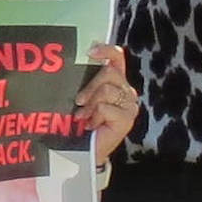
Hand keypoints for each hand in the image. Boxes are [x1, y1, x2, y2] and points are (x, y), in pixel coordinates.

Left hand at [75, 42, 138, 166]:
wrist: (87, 150)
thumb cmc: (82, 122)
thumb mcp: (83, 98)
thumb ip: (85, 82)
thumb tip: (72, 63)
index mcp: (116, 81)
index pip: (118, 58)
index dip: (107, 50)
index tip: (90, 51)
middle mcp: (126, 90)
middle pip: (109, 72)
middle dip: (90, 86)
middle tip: (78, 101)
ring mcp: (129, 105)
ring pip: (106, 90)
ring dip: (90, 104)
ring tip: (82, 116)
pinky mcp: (127, 119)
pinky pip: (105, 108)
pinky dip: (94, 116)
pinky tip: (91, 125)